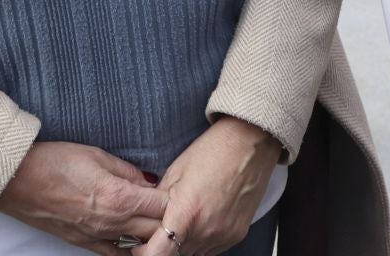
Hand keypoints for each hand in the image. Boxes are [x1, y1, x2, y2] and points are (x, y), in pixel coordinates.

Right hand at [0, 140, 167, 251]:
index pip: (163, 205)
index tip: (181, 189)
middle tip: (175, 207)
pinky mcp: (84, 243)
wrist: (18, 180)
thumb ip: (127, 171)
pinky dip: (130, 249)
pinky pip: (116, 255)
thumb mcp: (97, 154)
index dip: (175, 197)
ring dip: (152, 236)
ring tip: (158, 223)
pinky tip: (135, 242)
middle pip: (157, 230)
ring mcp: (98, 236)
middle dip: (169, 219)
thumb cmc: (54, 161)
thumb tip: (148, 180)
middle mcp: (113, 222)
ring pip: (140, 246)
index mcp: (119, 197)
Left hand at [139, 117, 280, 255]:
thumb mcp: (175, 172)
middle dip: (163, 245)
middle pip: (175, 255)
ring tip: (182, 221)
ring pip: (193, 254)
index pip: (159, 255)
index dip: (144, 252)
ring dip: (183, 244)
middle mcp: (207, 230)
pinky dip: (201, 241)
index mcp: (187, 213)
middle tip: (159, 228)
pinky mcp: (237, 235)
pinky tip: (200, 220)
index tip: (139, 244)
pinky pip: (211, 249)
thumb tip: (145, 218)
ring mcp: (224, 235)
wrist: (250, 144)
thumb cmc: (212, 151)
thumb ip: (158, 202)